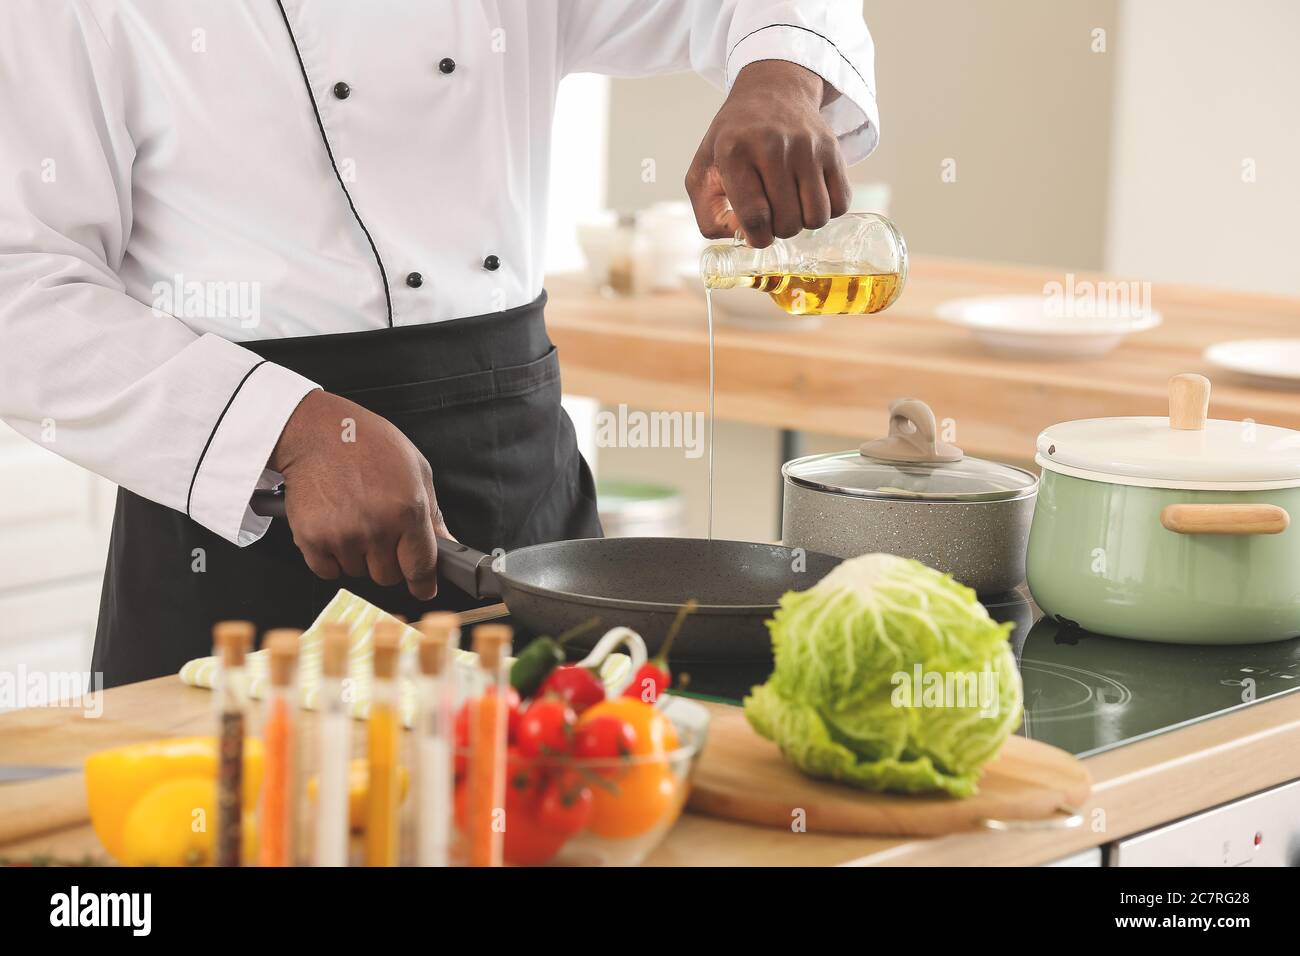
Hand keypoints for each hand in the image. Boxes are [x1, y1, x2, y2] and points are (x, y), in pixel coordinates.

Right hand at [268, 390, 450, 598]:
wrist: (316, 431)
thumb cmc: (367, 443)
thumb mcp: (415, 469)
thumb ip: (432, 512)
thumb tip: (447, 543)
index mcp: (407, 510)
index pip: (421, 567)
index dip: (424, 583)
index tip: (424, 588)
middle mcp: (376, 527)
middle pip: (388, 576)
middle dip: (387, 561)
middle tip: (379, 532)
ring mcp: (343, 535)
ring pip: (357, 573)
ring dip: (357, 556)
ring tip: (353, 519)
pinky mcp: (312, 539)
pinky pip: (327, 570)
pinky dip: (330, 557)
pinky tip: (333, 527)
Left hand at [685, 60, 851, 247]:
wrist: (772, 92)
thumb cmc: (733, 140)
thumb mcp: (703, 170)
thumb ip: (708, 214)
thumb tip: (741, 238)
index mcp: (734, 152)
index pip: (754, 215)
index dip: (757, 237)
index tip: (756, 234)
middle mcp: (773, 147)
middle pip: (787, 222)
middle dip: (778, 230)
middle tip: (771, 214)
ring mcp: (807, 147)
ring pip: (817, 217)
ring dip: (804, 222)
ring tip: (791, 206)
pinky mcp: (832, 149)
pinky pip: (841, 203)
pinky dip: (827, 210)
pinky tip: (810, 197)